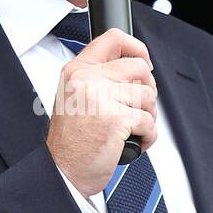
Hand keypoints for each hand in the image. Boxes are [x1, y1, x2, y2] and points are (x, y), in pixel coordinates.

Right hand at [46, 27, 157, 197]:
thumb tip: (136, 67)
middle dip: (146, 90)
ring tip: (130, 129)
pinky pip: (150, 122)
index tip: (144, 61)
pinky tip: (131, 142)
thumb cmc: (70, 142)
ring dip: (147, 116)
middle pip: (140, 67)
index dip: (136, 48)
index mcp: (77, 72)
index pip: (113, 39)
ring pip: (148, 95)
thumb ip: (97, 79)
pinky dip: (148, 137)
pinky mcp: (117, 119)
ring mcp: (101, 98)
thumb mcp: (74, 99)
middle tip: (136, 107)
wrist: (62, 172)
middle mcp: (87, 81)